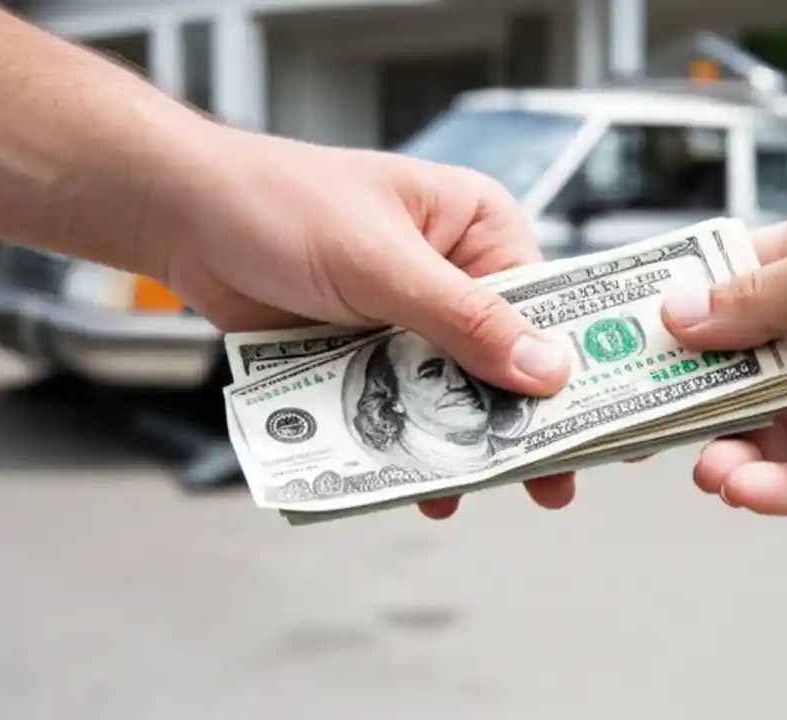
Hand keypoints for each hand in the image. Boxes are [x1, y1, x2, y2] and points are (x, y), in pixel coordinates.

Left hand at [138, 124, 572, 518]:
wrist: (184, 219)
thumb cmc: (283, 207)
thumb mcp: (382, 263)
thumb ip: (464, 322)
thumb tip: (548, 370)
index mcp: (479, 228)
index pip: (547, 304)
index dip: (574, 366)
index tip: (602, 426)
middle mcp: (456, 273)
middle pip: (507, 358)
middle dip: (521, 420)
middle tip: (553, 485)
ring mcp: (412, 317)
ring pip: (456, 390)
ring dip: (463, 440)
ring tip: (478, 493)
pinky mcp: (372, 351)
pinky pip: (406, 404)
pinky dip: (411, 441)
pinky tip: (420, 485)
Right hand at [661, 188, 786, 514]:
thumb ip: (770, 295)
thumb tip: (679, 314)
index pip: (726, 290)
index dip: (672, 321)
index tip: (617, 351)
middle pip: (739, 369)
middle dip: (691, 401)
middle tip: (642, 430)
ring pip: (775, 430)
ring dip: (735, 452)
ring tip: (707, 472)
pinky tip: (752, 492)